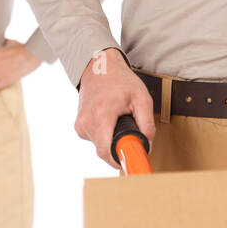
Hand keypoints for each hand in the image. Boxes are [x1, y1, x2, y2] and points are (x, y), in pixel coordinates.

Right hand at [76, 48, 154, 169]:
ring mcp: (80, 124)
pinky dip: (104, 134)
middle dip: (119, 146)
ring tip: (119, 120)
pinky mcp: (79, 125)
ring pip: (99, 145)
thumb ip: (147, 123)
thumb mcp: (142, 98)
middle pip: (104, 150)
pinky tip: (109, 120)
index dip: (118, 160)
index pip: (104, 151)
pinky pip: (94, 139)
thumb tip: (147, 145)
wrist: (99, 67)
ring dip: (111, 140)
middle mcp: (86, 121)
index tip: (129, 160)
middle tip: (131, 133)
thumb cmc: (120, 80)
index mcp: (101, 115)